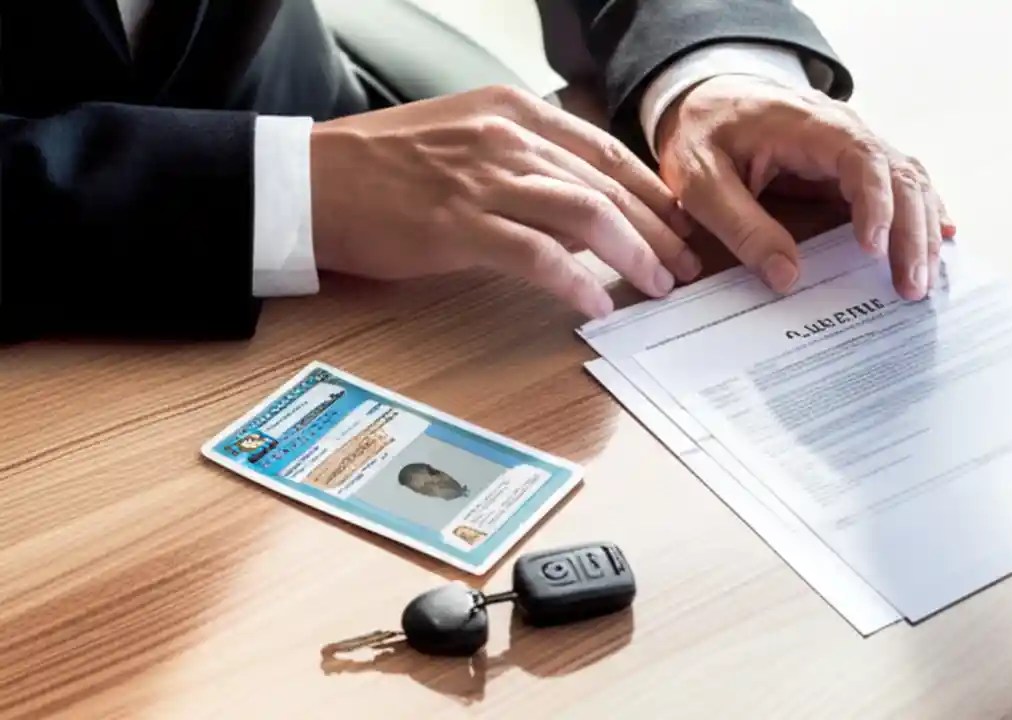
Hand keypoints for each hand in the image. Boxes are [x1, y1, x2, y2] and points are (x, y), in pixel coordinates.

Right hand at [310, 85, 698, 317]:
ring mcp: (483, 180)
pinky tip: (595, 305)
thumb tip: (578, 205)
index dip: (651, 192)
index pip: (604, 152)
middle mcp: (506, 138)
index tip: (678, 224)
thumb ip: (523, 162)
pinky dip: (574, 283)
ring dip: (633, 254)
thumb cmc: (382, 166)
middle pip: (607, 186)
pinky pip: (536, 256)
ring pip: (586, 215)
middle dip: (656, 230)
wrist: (309, 179)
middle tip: (684, 266)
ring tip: (657, 287)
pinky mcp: (459, 225)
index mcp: (512, 112)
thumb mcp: (464, 139)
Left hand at [655, 76, 954, 300]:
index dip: (875, 204)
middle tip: (910, 287)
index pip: (863, 158)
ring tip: (919, 283)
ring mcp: (855, 147)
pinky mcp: (854, 166)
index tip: (872, 250)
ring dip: (921, 232)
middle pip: (900, 175)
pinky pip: (900, 187)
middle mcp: (845, 130)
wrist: (706, 100)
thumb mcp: (701, 181)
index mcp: (809, 125)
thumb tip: (786, 277)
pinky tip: (941, 241)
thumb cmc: (704, 134)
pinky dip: (921, 214)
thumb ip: (740, 225)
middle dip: (911, 233)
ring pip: (909, 183)